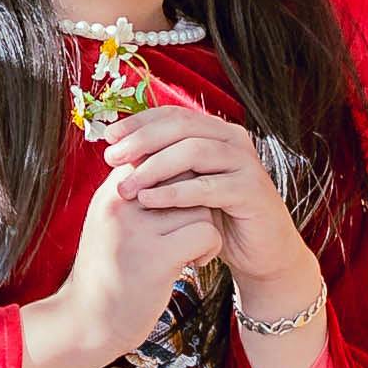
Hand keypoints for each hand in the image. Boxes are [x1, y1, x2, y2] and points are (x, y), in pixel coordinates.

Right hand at [22, 165, 223, 367]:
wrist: (85, 323)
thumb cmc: (104, 273)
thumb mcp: (108, 223)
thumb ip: (133, 193)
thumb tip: (167, 163)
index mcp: (110, 192)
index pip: (156, 152)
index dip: (180, 167)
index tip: (186, 193)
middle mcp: (121, 204)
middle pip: (182, 172)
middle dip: (197, 195)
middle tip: (194, 219)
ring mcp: (138, 231)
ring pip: (199, 202)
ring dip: (206, 224)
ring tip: (192, 247)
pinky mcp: (157, 259)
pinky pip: (206, 232)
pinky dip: (210, 247)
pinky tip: (195, 262)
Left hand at [106, 103, 308, 299]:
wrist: (260, 253)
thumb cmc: (217, 218)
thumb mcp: (186, 186)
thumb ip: (163, 165)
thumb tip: (116, 149)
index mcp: (216, 132)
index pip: (173, 114)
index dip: (139, 122)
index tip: (108, 137)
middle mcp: (233, 140)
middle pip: (182, 126)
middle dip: (141, 140)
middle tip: (111, 158)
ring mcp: (246, 163)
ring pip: (194, 151)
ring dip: (154, 167)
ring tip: (126, 187)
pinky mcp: (252, 191)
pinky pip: (209, 186)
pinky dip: (176, 192)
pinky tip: (150, 200)